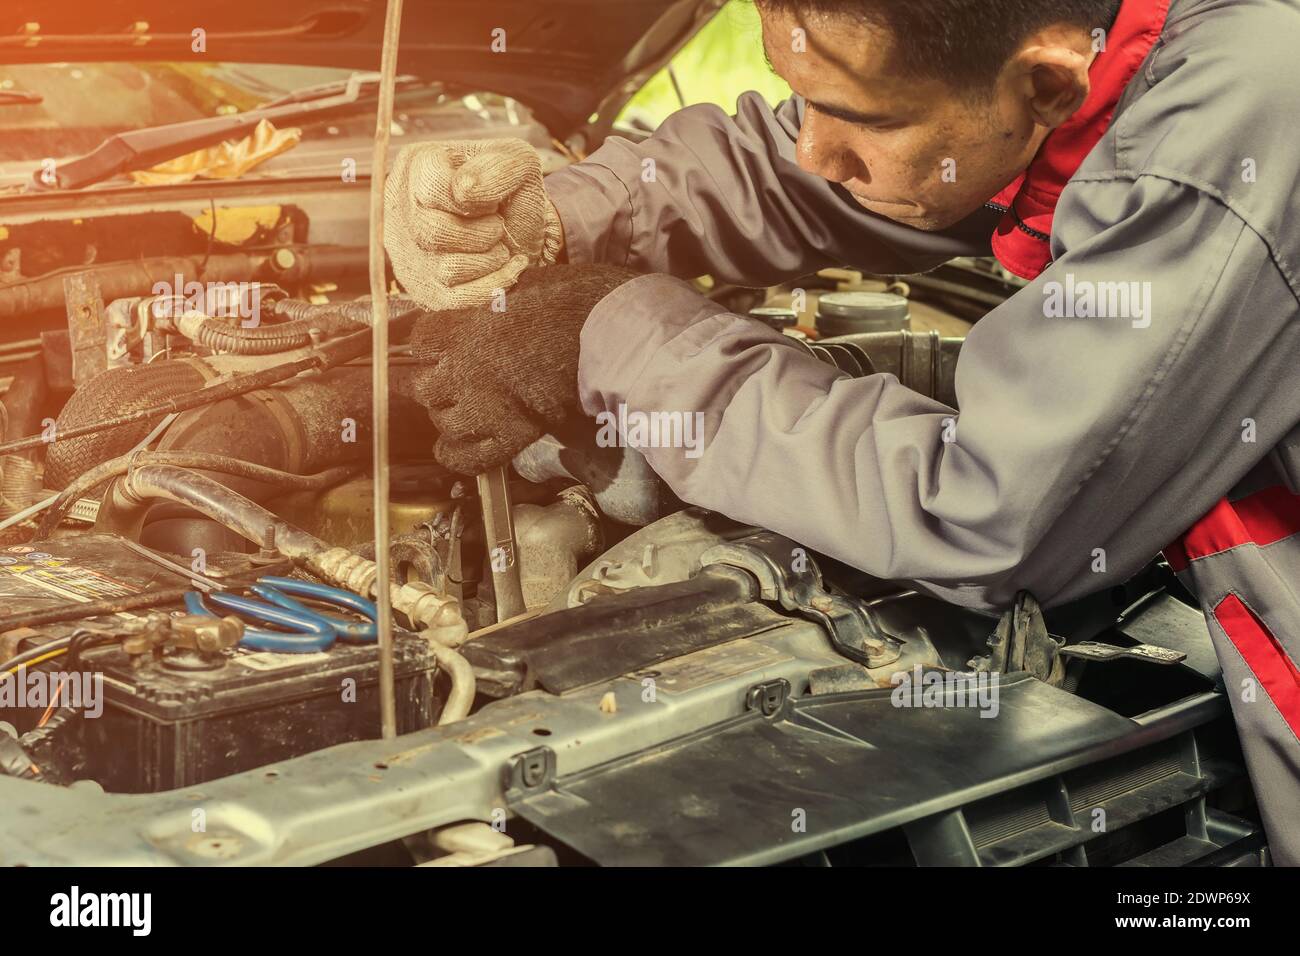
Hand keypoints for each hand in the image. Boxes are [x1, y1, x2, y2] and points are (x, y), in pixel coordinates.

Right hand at [384, 139, 563, 311]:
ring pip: (446, 268)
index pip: (431, 188)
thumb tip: (462, 191)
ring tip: (498, 245)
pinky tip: (509, 268)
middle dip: (482, 233)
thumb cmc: (511, 190)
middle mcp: (397, 208)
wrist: (520, 228)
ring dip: (490, 259)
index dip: (473, 200)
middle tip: (497, 226)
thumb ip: (496, 167)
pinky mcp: (423, 290)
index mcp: (414, 165)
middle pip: (431, 232)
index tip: (491, 201)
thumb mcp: (517, 162)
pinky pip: (457, 299)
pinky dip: (494, 285)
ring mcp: (406, 253)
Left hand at [409, 264, 638, 474]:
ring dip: (450, 416)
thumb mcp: (527, 284)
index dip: (430, 342)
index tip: (440, 343)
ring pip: (443, 422)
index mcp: (468, 329)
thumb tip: (492, 302)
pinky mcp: (515, 434)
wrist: (617, 336)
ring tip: (465, 409)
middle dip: (434, 382)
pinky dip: (458, 455)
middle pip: (424, 386)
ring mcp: (488, 407)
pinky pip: (470, 457)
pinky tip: (454, 447)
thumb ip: (497, 300)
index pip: (421, 340)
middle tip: (453, 378)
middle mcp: (468, 371)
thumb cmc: (579, 301)